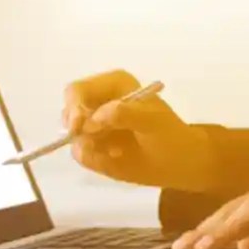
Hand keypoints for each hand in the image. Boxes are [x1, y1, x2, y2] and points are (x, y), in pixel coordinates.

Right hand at [62, 69, 220, 192]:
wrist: (180, 163)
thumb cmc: (170, 135)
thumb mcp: (153, 121)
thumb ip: (125, 114)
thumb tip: (96, 117)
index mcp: (112, 85)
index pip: (77, 90)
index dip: (74, 107)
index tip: (79, 127)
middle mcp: (98, 102)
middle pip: (68, 110)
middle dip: (76, 129)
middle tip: (93, 144)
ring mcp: (93, 126)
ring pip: (71, 135)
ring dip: (90, 146)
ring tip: (117, 151)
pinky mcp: (94, 147)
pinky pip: (81, 154)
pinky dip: (95, 159)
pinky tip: (116, 157)